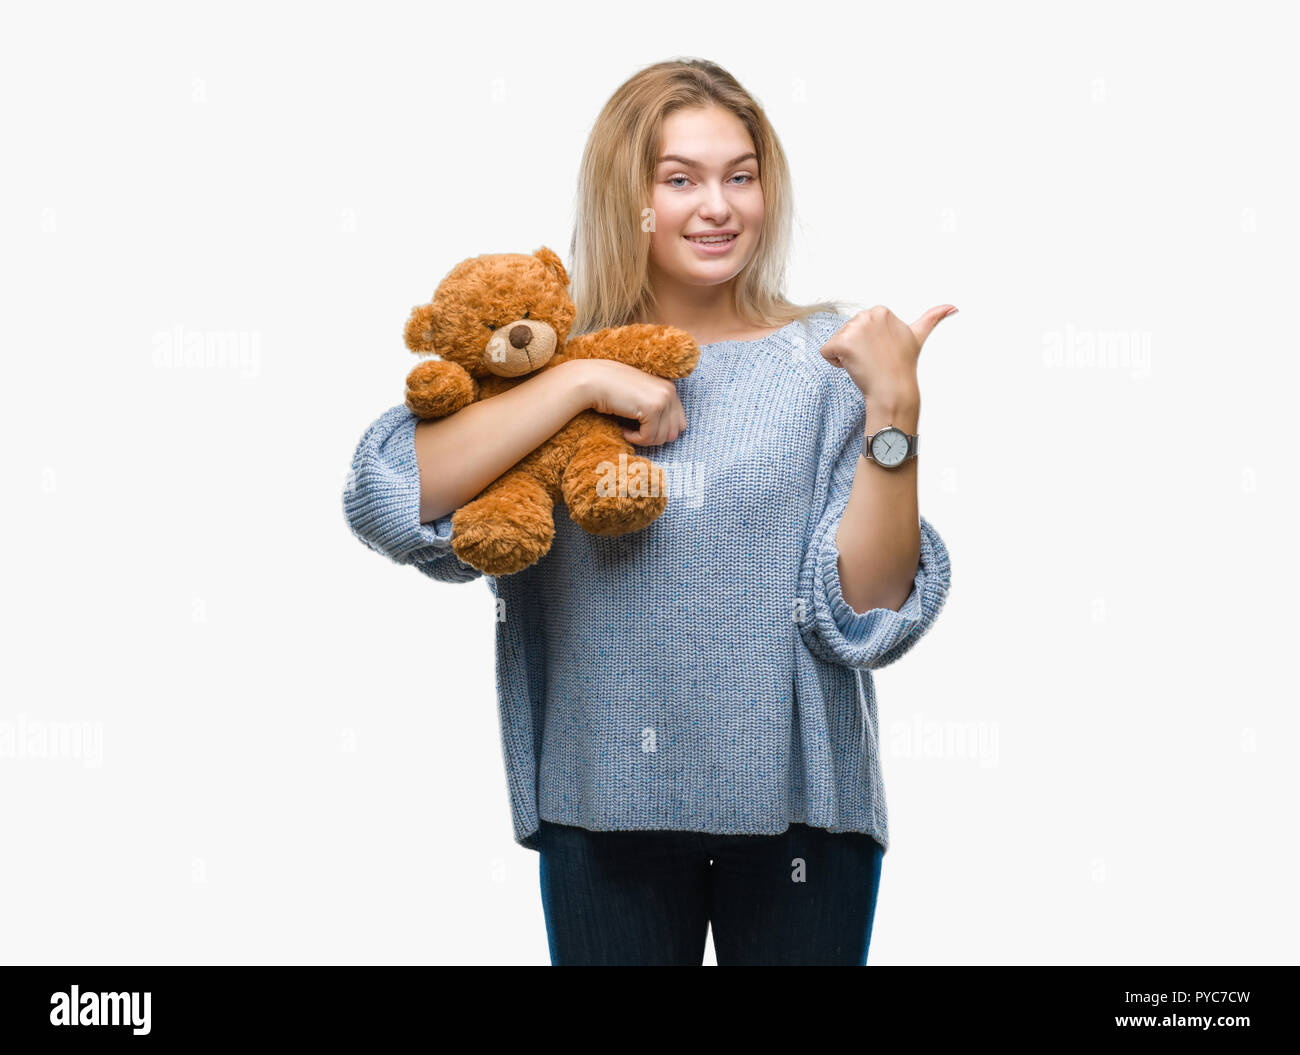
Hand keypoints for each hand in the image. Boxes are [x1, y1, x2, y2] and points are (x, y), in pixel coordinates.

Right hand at [577, 360, 686, 445]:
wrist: (593, 380)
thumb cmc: (612, 390)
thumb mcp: (641, 397)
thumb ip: (658, 410)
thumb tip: (672, 437)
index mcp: (670, 389)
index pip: (680, 424)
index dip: (660, 432)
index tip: (641, 428)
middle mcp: (670, 391)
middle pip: (673, 433)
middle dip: (653, 437)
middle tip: (634, 432)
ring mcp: (662, 399)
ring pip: (661, 438)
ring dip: (643, 439)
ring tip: (627, 429)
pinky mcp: (652, 408)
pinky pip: (648, 437)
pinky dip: (634, 438)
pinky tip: (623, 429)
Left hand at [820, 305, 956, 401]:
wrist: (894, 390)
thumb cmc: (903, 366)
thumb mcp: (918, 337)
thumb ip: (932, 318)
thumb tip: (952, 307)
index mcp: (881, 311)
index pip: (858, 326)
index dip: (867, 342)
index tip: (881, 352)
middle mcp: (867, 315)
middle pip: (846, 332)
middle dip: (856, 348)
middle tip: (873, 360)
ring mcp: (854, 329)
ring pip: (836, 342)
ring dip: (846, 356)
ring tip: (866, 364)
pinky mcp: (842, 343)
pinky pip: (826, 352)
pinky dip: (834, 363)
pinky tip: (854, 367)